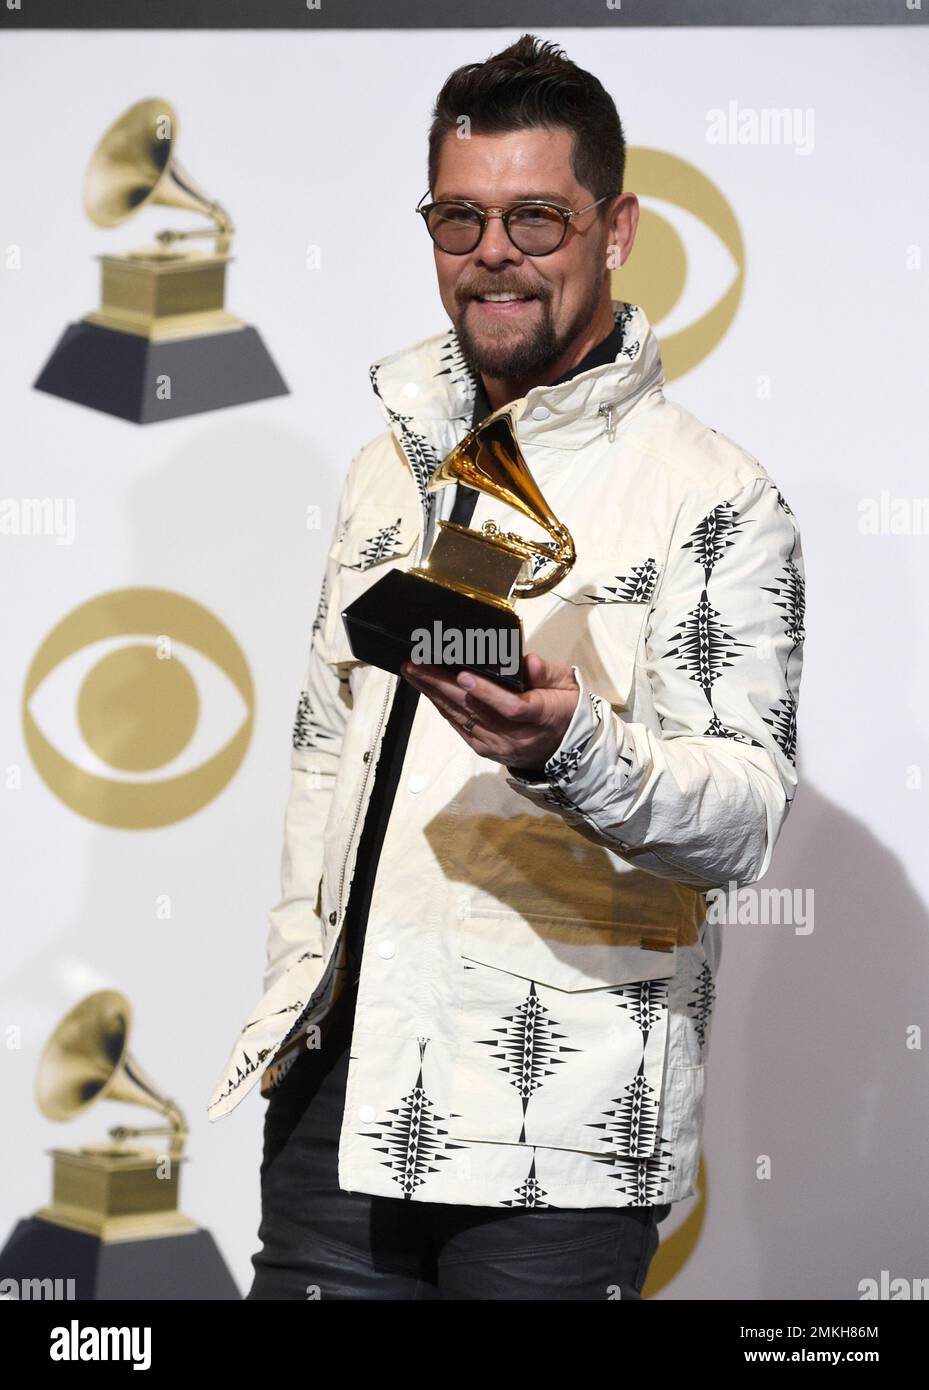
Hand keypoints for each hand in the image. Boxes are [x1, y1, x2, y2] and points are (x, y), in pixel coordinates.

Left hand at [400, 651, 579, 771]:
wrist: (563, 748)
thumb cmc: (563, 707)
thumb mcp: (566, 684)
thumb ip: (547, 672)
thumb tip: (528, 661)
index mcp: (541, 715)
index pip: (512, 706)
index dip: (485, 692)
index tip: (462, 675)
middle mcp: (516, 735)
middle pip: (475, 710)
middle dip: (442, 685)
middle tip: (417, 664)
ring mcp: (498, 745)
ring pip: (461, 717)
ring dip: (434, 694)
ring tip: (413, 672)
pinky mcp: (485, 749)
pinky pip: (459, 726)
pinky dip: (442, 707)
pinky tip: (427, 691)